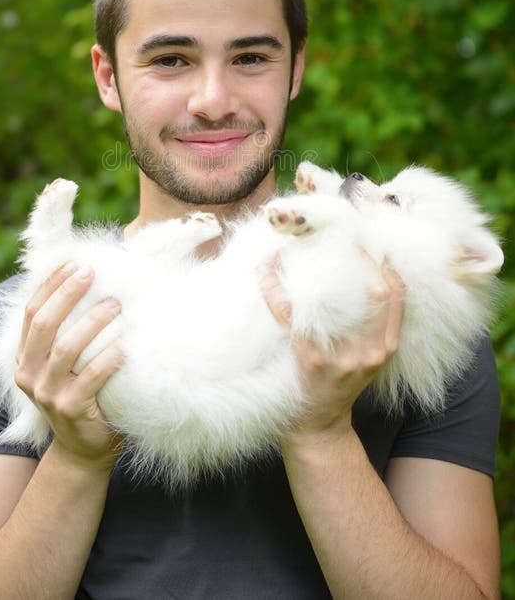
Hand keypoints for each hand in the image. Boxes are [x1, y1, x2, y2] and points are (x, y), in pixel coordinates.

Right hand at [14, 263, 124, 470]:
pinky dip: (108, 359)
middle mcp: (28, 373)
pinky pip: (90, 378)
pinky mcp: (70, 409)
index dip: (50, 284)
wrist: (84, 449)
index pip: (32, 311)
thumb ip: (69, 331)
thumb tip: (94, 282)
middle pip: (44, 324)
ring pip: (66, 349)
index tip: (74, 262)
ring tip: (115, 304)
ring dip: (92, 322)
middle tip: (92, 273)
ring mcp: (46, 393)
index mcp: (25, 356)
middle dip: (67, 294)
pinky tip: (124, 346)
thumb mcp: (66, 362)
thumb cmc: (82, 392)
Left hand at [262, 253, 403, 447]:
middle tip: (342, 236)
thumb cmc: (344, 381)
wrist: (320, 425)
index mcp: (385, 347)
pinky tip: (265, 269)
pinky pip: (291, 315)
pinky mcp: (310, 359)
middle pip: (374, 294)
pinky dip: (274, 288)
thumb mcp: (369, 356)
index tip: (374, 244)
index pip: (395, 297)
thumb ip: (374, 324)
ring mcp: (340, 356)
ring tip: (297, 244)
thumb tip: (368, 275)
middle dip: (362, 260)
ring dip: (310, 267)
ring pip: (329, 299)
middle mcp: (368, 351)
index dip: (387, 266)